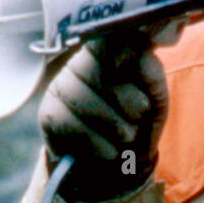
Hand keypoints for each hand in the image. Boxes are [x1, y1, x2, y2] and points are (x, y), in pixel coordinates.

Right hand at [39, 28, 168, 202]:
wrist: (119, 165)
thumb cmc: (137, 123)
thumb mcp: (155, 99)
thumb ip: (151, 75)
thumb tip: (141, 54)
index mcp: (106, 53)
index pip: (105, 37)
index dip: (118, 48)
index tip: (131, 64)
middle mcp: (77, 64)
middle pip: (97, 71)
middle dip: (125, 99)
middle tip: (138, 114)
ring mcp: (59, 88)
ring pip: (83, 100)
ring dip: (114, 125)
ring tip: (126, 136)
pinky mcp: (48, 115)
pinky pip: (71, 125)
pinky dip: (97, 143)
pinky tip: (108, 149)